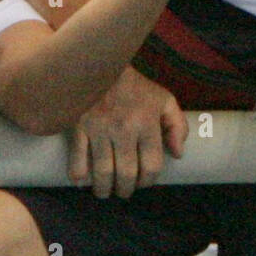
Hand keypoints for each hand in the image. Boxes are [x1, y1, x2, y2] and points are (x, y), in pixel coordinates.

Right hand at [69, 65, 187, 198]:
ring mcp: (100, 129)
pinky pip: (77, 158)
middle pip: (126, 173)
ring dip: (103, 188)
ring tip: (104, 192)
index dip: (149, 180)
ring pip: (102, 171)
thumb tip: (178, 154)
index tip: (143, 183)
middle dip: (126, 189)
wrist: (101, 64)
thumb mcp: (164, 100)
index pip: (151, 165)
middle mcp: (125, 129)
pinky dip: (78, 175)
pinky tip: (81, 181)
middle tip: (123, 192)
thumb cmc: (135, 87)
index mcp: (147, 123)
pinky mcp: (79, 127)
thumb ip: (177, 125)